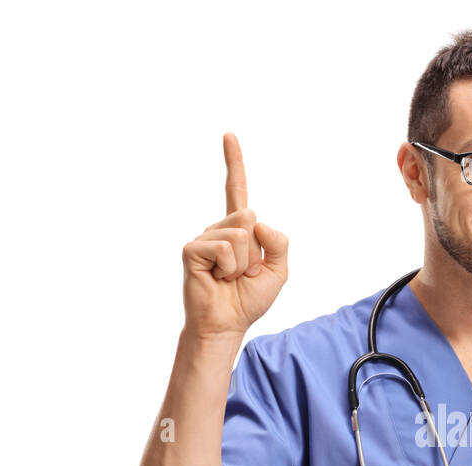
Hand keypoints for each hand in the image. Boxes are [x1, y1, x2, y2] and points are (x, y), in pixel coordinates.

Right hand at [181, 132, 288, 338]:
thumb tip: (257, 222)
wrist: (226, 324)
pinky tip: (217, 278)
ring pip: (240, 236)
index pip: (237, 191)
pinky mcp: (192, 249)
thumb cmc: (247, 300)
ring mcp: (204, 237)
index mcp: (239, 230)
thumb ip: (278, 244)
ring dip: (242, 265)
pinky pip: (224, 248)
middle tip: (242, 274)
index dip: (234, 163)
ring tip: (228, 278)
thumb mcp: (278, 272)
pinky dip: (228, 268)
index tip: (229, 135)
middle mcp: (219, 229)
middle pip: (250, 219)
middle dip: (256, 254)